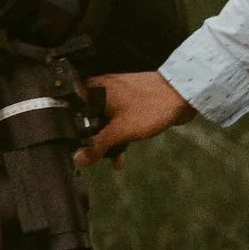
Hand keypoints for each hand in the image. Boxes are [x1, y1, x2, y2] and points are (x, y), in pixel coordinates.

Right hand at [74, 71, 195, 169]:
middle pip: (86, 116)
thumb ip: (97, 145)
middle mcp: (101, 89)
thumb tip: (78, 159)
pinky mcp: (129, 102)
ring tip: (111, 160)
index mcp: (94, 89)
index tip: (70, 145)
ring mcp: (116, 95)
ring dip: (106, 140)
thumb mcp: (119, 131)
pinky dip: (117, 135)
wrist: (181, 96)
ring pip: (102, 120)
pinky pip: (116, 120)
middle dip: (90, 139)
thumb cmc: (149, 107)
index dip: (67, 127)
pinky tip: (122, 154)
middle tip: (92, 157)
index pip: (69, 107)